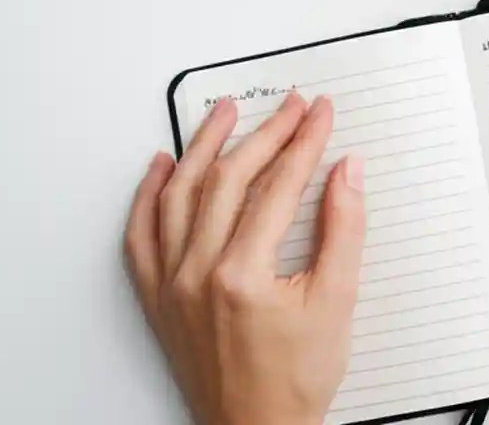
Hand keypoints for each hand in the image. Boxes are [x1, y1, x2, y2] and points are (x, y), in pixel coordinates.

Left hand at [124, 93, 365, 424]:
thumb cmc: (295, 380)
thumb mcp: (337, 303)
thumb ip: (343, 230)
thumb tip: (346, 173)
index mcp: (243, 274)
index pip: (278, 186)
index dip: (304, 142)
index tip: (319, 114)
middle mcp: (197, 273)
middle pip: (229, 180)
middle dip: (265, 134)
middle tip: (290, 106)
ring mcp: (171, 284)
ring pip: (180, 196)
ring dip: (203, 147)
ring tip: (223, 112)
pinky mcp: (158, 297)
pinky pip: (142, 235)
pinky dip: (150, 195)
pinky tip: (163, 167)